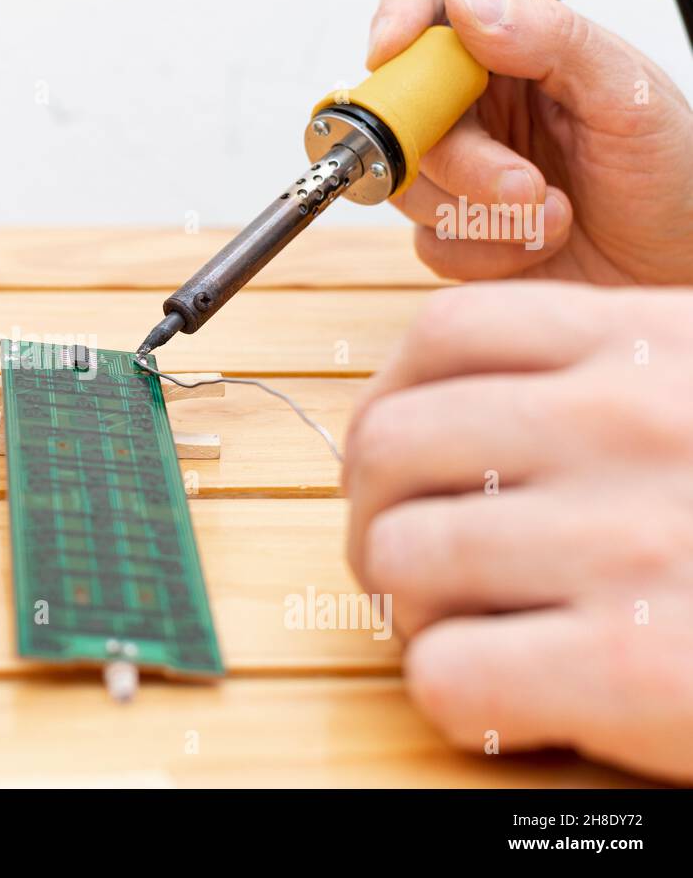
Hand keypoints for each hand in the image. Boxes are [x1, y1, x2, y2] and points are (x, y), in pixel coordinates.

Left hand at [342, 282, 692, 782]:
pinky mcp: (634, 669)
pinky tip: (516, 700)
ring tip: (474, 630)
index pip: (445, 334)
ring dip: (413, 607)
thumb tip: (461, 404)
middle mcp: (629, 425)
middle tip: (418, 557)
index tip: (403, 456)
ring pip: (400, 556)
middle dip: (379, 509)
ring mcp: (626, 543)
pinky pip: (446, 672)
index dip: (392, 400)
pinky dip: (456, 693)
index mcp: (655, 342)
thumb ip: (616, 377)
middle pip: (391, 444)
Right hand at [369, 0, 692, 284]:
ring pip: (410, 183)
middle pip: (407, 108)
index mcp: (518, 47)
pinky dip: (484, 253)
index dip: (399, 13)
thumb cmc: (673, 177)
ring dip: (482, 212)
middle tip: (521, 182)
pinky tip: (536, 245)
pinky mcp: (455, 231)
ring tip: (554, 215)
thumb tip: (467, 4)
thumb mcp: (629, 95)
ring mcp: (462, 168)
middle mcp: (481, 102)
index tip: (394, 53)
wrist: (674, 264)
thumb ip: (554, 40)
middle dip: (462, 158)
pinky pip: (428, 243)